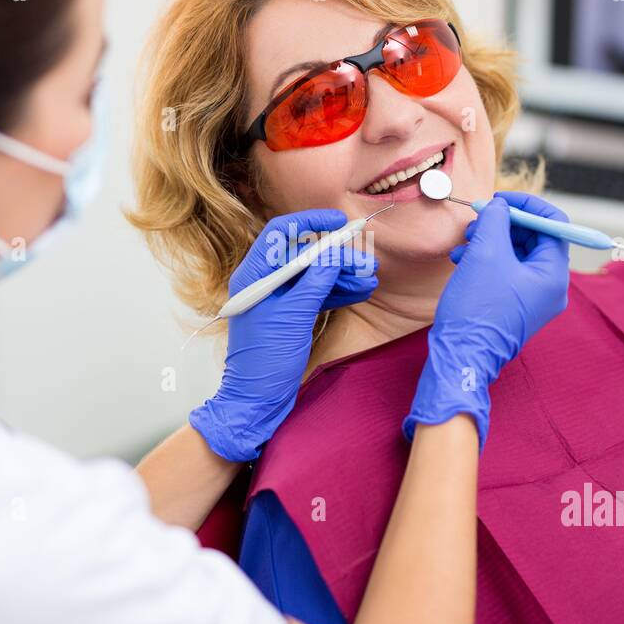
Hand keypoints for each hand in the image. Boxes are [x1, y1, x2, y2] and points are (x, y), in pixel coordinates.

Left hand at [190, 209, 377, 461]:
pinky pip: (316, 295)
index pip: (280, 234)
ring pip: (314, 276)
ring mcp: (279, 300)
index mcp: (254, 276)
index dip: (310, 222)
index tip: (338, 222)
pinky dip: (337, 292)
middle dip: (335, 256)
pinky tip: (359, 292)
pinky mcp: (291, 316)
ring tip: (368, 280)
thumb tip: (333, 253)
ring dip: (342, 276)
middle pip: (303, 255)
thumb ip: (314, 281)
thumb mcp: (293, 316)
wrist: (257, 401)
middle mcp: (265, 283)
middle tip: (364, 263)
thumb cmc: (265, 361)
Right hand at [403, 192, 570, 446]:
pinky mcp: (515, 307)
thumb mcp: (486, 253)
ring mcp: (533, 299)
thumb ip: (497, 220)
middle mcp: (550, 288)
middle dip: (503, 224)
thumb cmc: (476, 308)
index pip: (553, 224)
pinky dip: (486, 260)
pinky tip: (461, 259)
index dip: (526, 205)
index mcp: (553, 274)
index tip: (498, 200)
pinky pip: (506, 273)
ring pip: (516, 255)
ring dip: (490, 241)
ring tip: (463, 242)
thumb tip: (500, 206)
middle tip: (476, 220)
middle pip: (533, 238)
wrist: (460, 356)